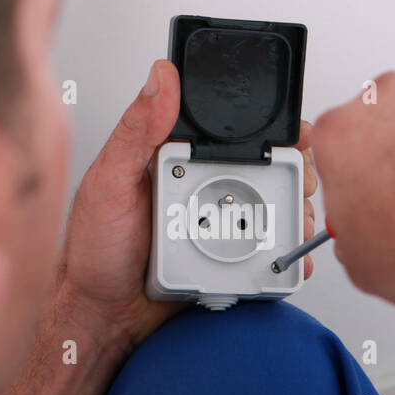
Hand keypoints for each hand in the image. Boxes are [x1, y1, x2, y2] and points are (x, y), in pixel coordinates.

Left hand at [56, 60, 319, 349]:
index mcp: (175, 159)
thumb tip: (161, 78)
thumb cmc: (94, 250)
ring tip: (296, 224)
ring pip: (273, 211)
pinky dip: (286, 255)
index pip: (231, 131)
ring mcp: (217, 224)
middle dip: (294, 173)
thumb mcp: (110, 182)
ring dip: (294, 215)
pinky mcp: (227, 260)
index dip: (269, 128)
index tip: (295, 133)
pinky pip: (266, 253)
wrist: (101, 316)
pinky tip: (290, 258)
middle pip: (266, 169)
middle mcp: (201, 187)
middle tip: (300, 185)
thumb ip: (137, 130)